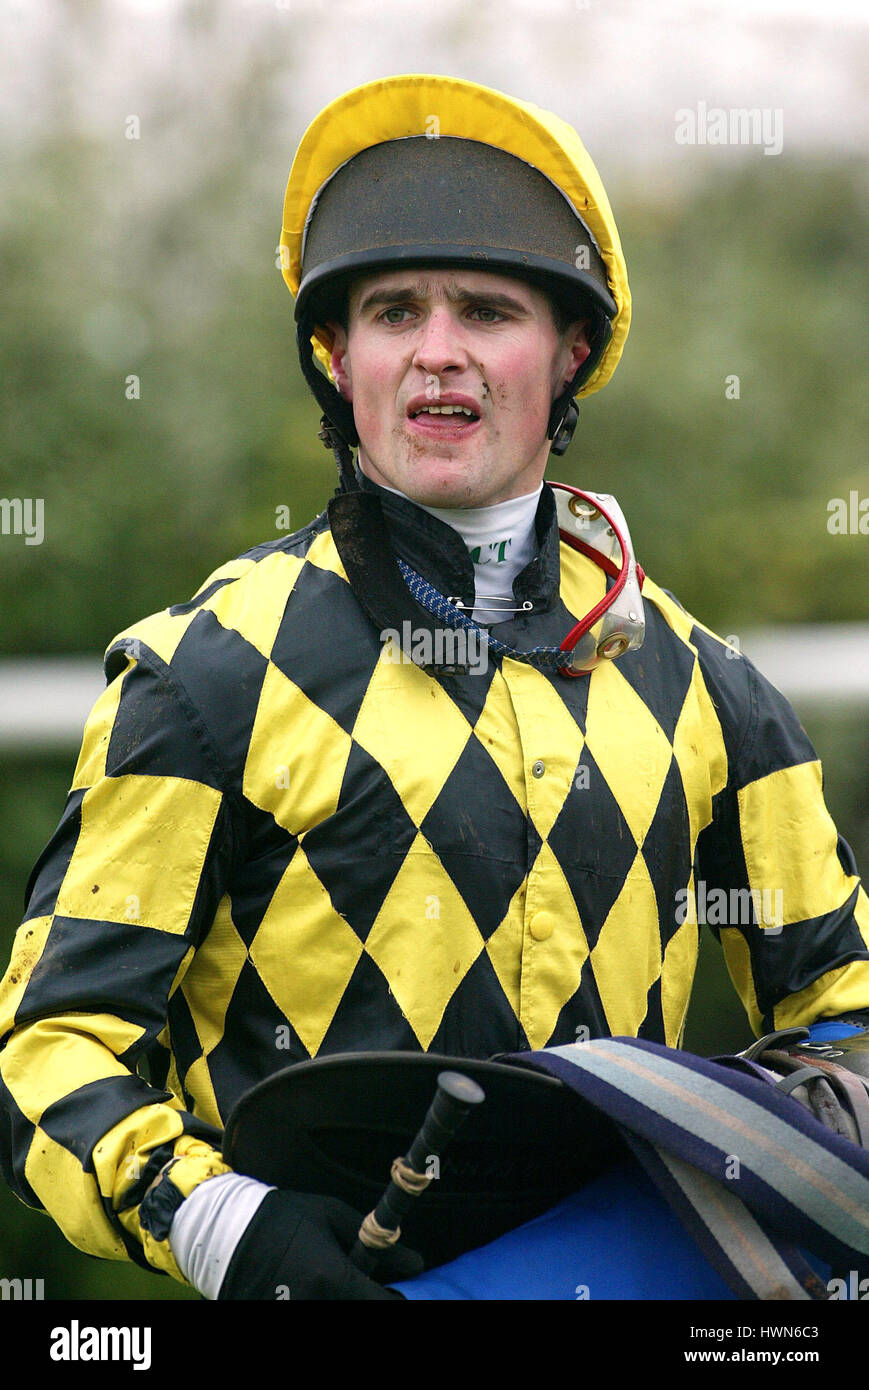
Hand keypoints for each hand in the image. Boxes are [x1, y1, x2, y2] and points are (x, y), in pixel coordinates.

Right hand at [217, 1189, 423, 1299]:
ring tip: (338, 1284)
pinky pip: (313, 1317)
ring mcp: (293, 1315)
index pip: (382, 1305)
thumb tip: (417, 1263)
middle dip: (369, 1301)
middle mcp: (315, 1305)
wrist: (228, 1232)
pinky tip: (319, 1290)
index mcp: (331, 1277)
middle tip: (367, 1285)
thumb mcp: (333, 1216)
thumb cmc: (285, 1216)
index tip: (398, 1292)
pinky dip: (323, 1304)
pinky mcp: (276, 1317)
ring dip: (346, 1301)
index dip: (396, 1300)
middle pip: (363, 1314)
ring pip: (338, 1318)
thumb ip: (377, 1241)